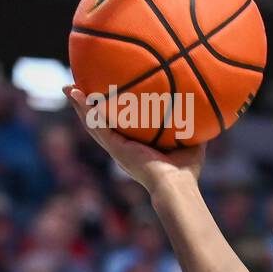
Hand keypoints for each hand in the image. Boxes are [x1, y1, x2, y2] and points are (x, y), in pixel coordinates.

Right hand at [64, 85, 205, 194]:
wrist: (175, 184)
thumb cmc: (185, 170)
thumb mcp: (190, 142)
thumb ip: (193, 128)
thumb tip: (204, 111)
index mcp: (136, 149)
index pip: (119, 128)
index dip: (111, 114)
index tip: (106, 99)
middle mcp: (122, 148)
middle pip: (100, 123)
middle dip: (89, 107)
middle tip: (78, 89)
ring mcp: (115, 148)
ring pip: (92, 123)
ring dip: (80, 105)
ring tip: (69, 87)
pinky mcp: (114, 146)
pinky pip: (95, 124)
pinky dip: (84, 109)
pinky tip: (76, 94)